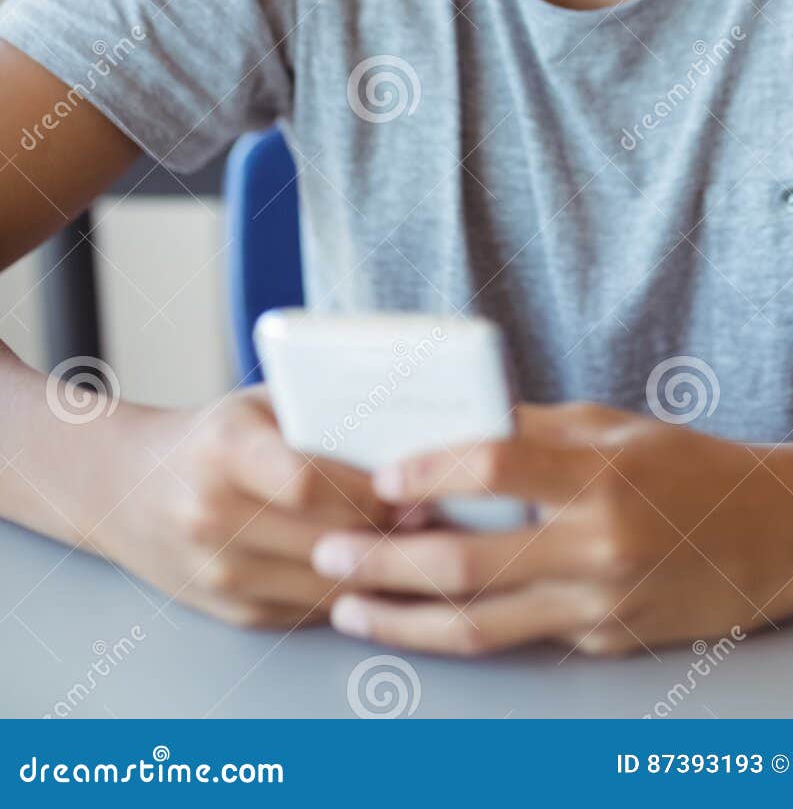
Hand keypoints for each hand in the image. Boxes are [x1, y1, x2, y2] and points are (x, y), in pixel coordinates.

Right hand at [90, 386, 406, 627]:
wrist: (127, 490)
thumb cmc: (213, 435)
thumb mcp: (258, 403)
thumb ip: (321, 412)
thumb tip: (412, 429)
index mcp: (224, 449)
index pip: (309, 481)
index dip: (370, 488)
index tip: (414, 483)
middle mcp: (214, 515)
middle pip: (329, 537)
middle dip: (393, 531)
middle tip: (443, 518)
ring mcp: (219, 571)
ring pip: (329, 583)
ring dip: (383, 570)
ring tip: (427, 546)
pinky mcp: (233, 612)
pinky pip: (314, 608)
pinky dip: (355, 593)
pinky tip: (385, 573)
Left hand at [312, 401, 792, 656]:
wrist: (776, 537)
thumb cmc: (691, 467)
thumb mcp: (615, 427)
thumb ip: (534, 433)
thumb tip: (451, 431)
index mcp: (600, 478)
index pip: (495, 468)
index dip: (429, 470)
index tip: (378, 473)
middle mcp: (597, 549)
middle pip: (466, 562)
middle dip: (384, 559)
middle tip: (327, 549)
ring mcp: (600, 608)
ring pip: (480, 625)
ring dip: (403, 619)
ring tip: (347, 605)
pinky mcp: (604, 645)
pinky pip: (524, 638)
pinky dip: (467, 627)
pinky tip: (420, 616)